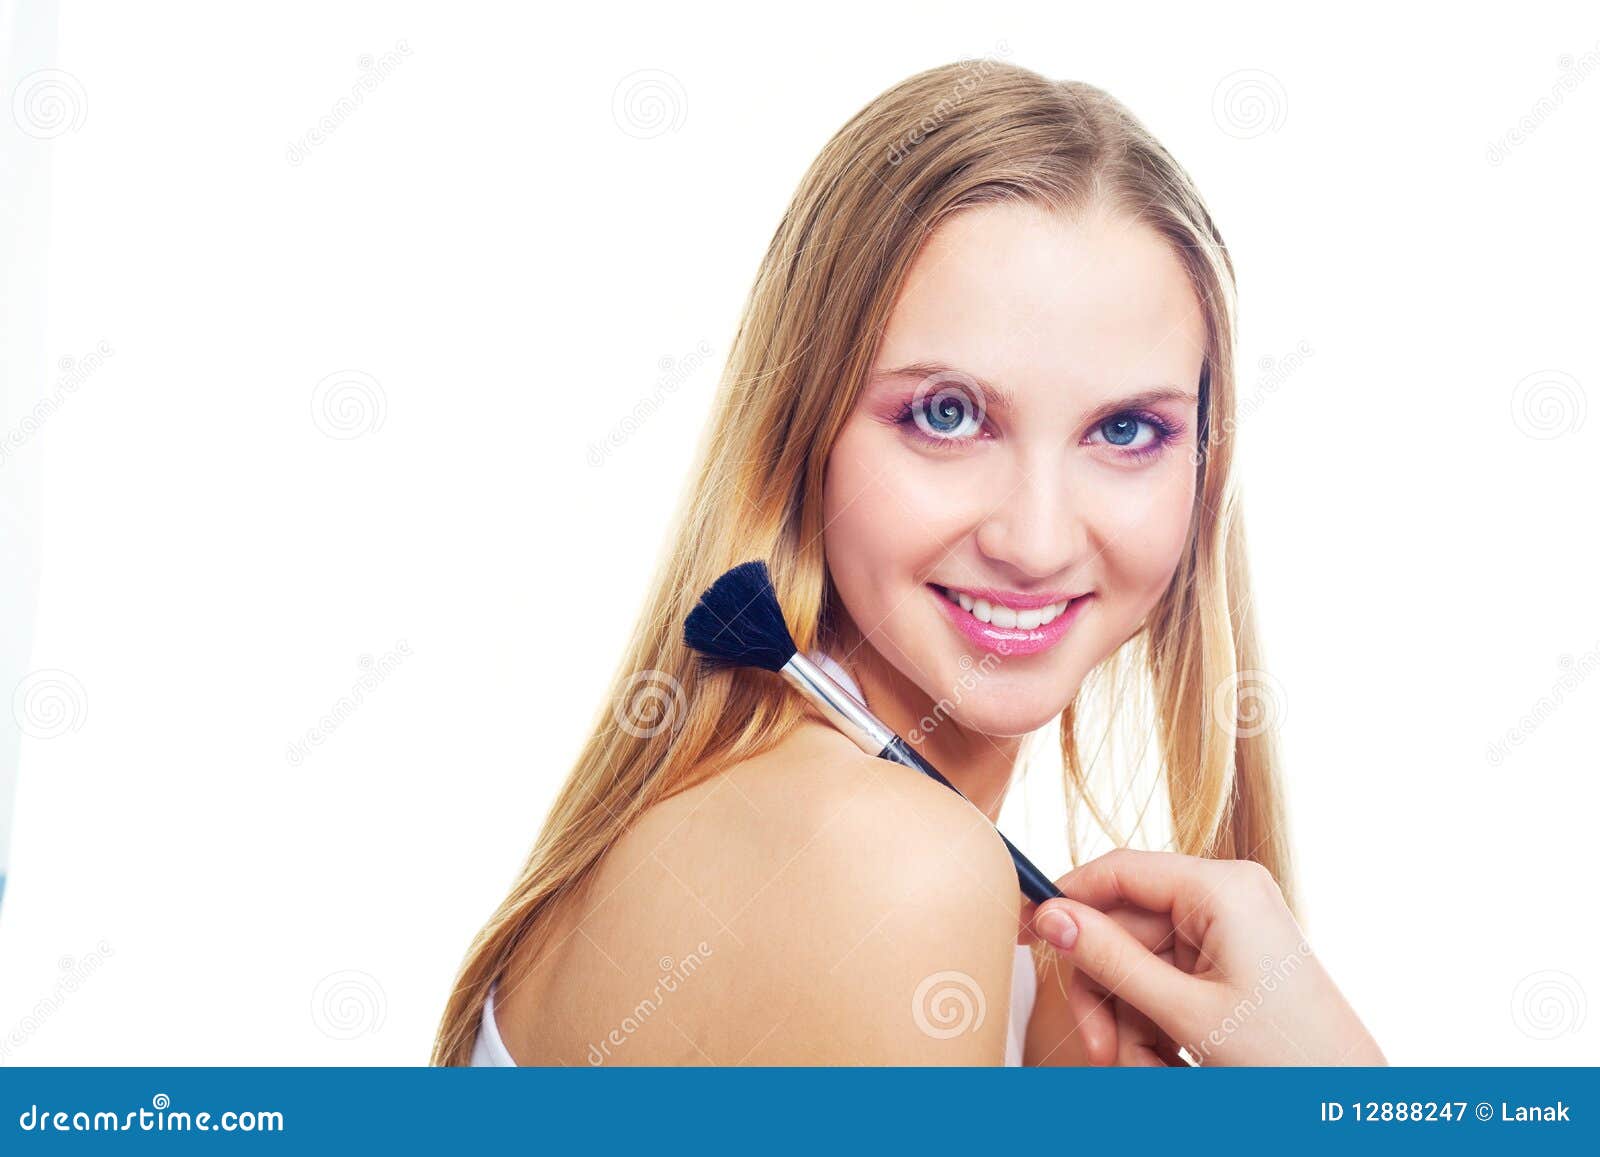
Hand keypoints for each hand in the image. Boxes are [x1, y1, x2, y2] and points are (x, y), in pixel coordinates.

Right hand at [1023, 849, 1385, 1065]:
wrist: (1352, 1109)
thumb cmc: (1288, 1061)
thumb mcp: (1186, 1013)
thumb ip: (1112, 961)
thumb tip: (1051, 917)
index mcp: (1222, 889)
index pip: (1118, 871)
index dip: (1066, 900)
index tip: (1023, 932)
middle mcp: (1226, 899)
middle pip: (1124, 929)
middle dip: (1107, 994)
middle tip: (1100, 1049)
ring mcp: (1231, 933)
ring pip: (1140, 965)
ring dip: (1130, 1022)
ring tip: (1147, 1070)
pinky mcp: (1232, 965)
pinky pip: (1168, 984)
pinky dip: (1156, 1026)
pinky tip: (1169, 1065)